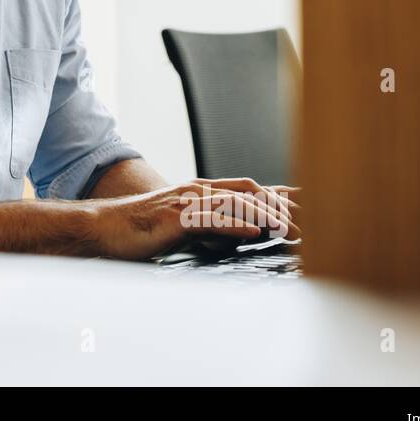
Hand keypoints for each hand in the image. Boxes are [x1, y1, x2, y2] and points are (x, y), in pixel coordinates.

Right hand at [92, 177, 301, 260]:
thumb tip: (243, 232)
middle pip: (251, 192)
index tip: (310, 202)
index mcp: (201, 192)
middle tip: (315, 219)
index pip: (250, 188)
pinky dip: (235, 223)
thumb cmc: (138, 230)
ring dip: (268, 215)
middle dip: (284, 204)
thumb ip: (212, 224)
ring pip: (236, 203)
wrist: (104, 228)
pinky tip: (254, 230)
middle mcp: (198, 191)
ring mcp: (187, 202)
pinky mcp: (176, 217)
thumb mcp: (183, 224)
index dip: (280, 194)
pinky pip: (211, 219)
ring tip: (295, 229)